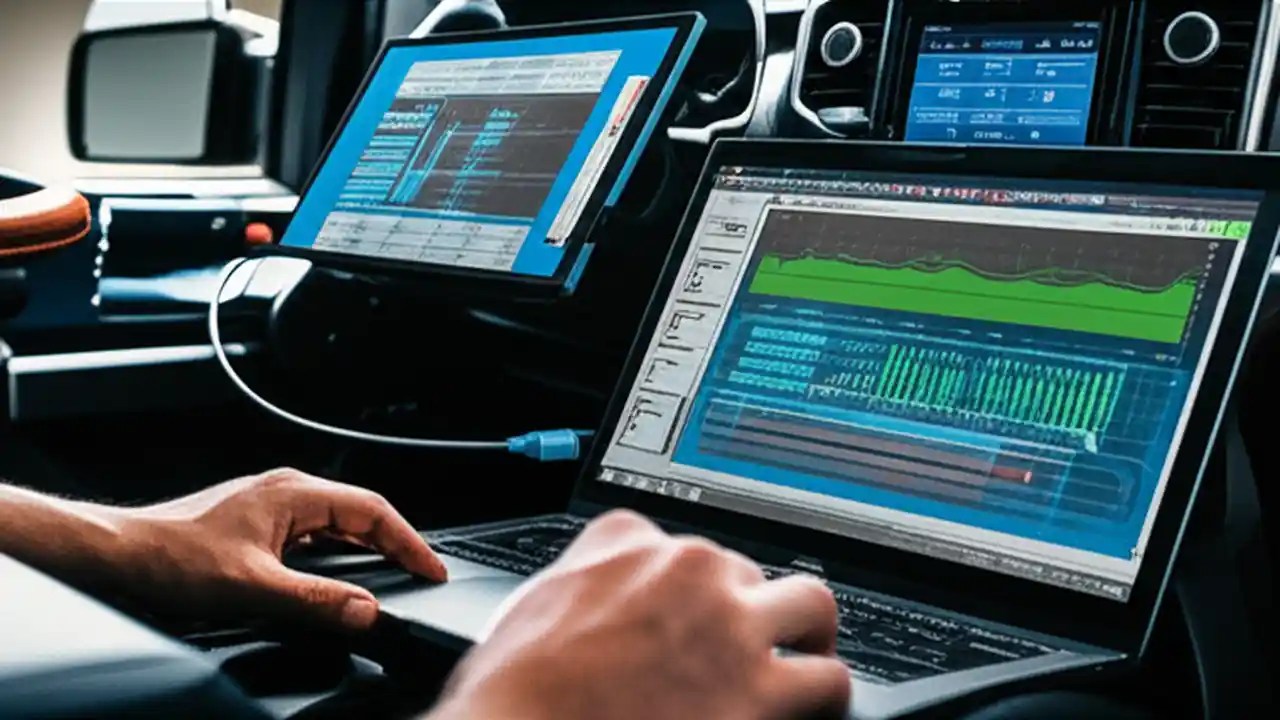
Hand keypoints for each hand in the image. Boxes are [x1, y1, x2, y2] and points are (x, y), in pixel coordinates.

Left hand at [107, 468, 447, 630]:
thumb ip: (315, 601)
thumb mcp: (252, 587)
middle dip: (396, 541)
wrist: (121, 553)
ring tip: (393, 570)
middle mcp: (286, 489)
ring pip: (337, 519)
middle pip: (360, 511)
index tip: (431, 569)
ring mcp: (271, 502)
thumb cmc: (172, 558)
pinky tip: (340, 570)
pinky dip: (341, 548)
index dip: (409, 542)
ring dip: (368, 544)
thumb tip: (364, 610)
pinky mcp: (258, 519)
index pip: (373, 511)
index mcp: (294, 492)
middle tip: (421, 572)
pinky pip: (316, 529)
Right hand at [431, 510, 849, 719]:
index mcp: (625, 541)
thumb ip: (578, 589)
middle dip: (742, 610)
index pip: (675, 541)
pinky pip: (828, 679)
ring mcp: (729, 624)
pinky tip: (811, 711)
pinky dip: (825, 696)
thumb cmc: (512, 694)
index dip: (685, 585)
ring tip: (801, 660)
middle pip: (745, 571)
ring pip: (809, 605)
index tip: (684, 611)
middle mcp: (686, 568)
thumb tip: (588, 607)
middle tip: (732, 650)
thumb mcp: (527, 610)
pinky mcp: (760, 689)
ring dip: (806, 635)